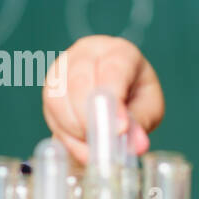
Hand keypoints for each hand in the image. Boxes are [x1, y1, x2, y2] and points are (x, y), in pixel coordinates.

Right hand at [41, 35, 164, 165]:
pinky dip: (66, 133)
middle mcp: (87, 52)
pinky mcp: (50, 86)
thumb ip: (140, 124)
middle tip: (104, 144)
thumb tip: (137, 145)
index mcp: (120, 52)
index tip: (120, 129)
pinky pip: (50, 111)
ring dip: (75, 129)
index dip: (113, 102)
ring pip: (58, 97)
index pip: (112, 71)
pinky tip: (81, 144)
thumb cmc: (136, 98)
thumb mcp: (148, 111)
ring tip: (95, 146)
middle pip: (79, 82)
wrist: (118, 97)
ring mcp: (63, 66)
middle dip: (90, 119)